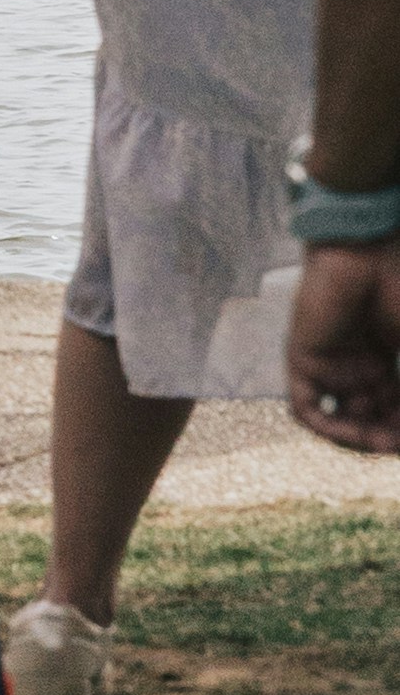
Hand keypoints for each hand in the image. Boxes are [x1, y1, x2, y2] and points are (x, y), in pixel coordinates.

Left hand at [291, 244, 399, 450]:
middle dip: (384, 439)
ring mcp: (329, 361)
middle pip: (368, 419)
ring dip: (360, 439)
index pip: (391, 410)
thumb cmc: (396, 286)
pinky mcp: (303, 356)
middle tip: (395, 447)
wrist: (365, 248)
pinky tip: (354, 435)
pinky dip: (327, 428)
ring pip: (339, 419)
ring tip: (381, 443)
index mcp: (381, 358)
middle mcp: (353, 362)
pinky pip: (306, 406)